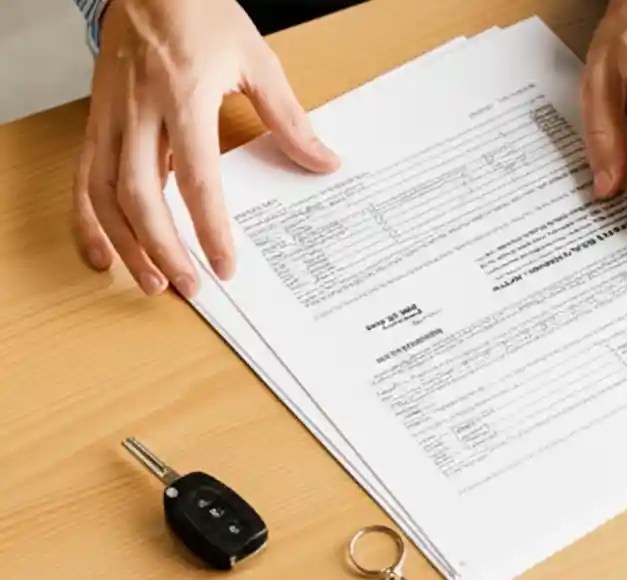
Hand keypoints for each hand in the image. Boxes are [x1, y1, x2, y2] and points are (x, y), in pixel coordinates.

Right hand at [73, 0, 339, 295]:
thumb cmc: (200, 13)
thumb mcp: (257, 61)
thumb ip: (291, 119)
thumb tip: (324, 162)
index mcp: (184, 97)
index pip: (196, 178)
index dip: (210, 228)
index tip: (226, 264)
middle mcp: (139, 111)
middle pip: (141, 195)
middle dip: (164, 249)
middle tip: (190, 287)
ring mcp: (111, 118)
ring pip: (104, 193)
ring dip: (126, 244)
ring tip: (152, 283)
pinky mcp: (96, 121)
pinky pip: (83, 178)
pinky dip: (89, 220)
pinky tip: (102, 253)